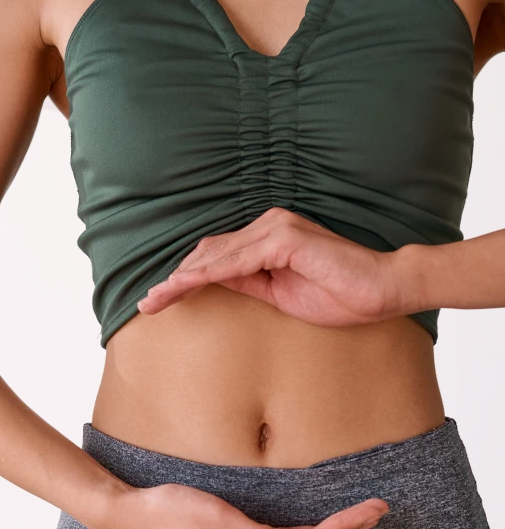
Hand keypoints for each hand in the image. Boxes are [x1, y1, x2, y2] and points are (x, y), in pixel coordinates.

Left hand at [135, 207, 412, 326]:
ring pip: (215, 257)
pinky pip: (235, 262)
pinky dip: (206, 276)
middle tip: (146, 303)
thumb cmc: (337, 293)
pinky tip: (182, 288)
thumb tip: (212, 283)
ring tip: (154, 300)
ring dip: (181, 280)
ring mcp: (276, 229)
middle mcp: (269, 225)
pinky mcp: (284, 240)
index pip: (216, 256)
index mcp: (268, 237)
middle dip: (175, 279)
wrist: (382, 291)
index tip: (158, 300)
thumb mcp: (278, 293)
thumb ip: (247, 283)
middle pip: (207, 253)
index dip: (185, 277)